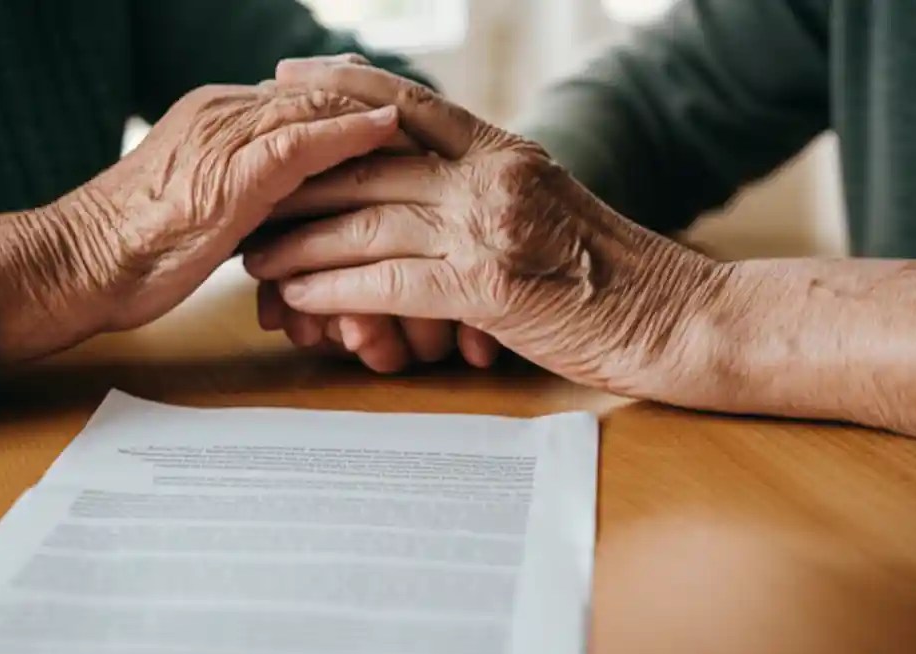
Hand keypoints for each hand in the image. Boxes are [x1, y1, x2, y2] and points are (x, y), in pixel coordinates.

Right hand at [0, 83, 399, 361]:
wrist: (80, 265)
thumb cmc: (137, 252)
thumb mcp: (205, 211)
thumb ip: (248, 195)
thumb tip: (295, 209)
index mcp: (217, 116)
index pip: (302, 99)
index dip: (354, 106)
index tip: (404, 119)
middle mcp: (225, 114)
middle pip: (319, 94)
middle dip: (376, 105)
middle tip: (432, 118)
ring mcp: (227, 138)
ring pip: (318, 109)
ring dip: (375, 117)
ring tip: (429, 126)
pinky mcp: (231, 173)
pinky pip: (302, 142)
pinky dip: (348, 135)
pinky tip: (389, 134)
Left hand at [247, 62, 730, 404]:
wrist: (671, 317)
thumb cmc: (611, 269)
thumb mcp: (551, 203)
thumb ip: (490, 184)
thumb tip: (432, 182)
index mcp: (504, 150)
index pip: (408, 105)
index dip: (340, 86)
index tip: (286, 75)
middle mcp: (490, 178)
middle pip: (367, 165)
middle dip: (296, 178)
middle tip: (244, 186)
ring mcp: (487, 230)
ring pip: (365, 225)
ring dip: (299, 245)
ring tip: (253, 257)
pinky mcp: (486, 290)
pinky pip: (388, 285)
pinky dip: (334, 293)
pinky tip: (297, 301)